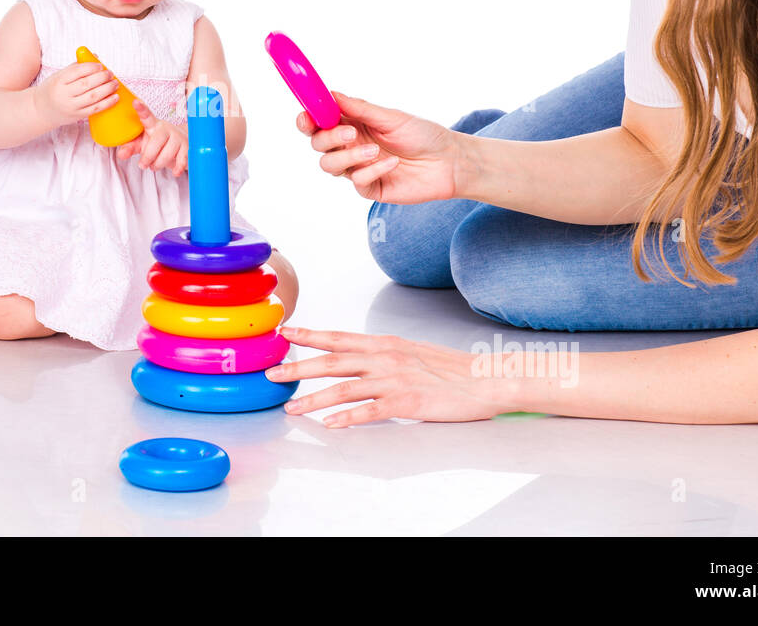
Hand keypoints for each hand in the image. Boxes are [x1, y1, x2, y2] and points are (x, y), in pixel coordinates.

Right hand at [32, 62, 119, 128]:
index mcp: (58, 81)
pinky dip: (108, 102)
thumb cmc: (52, 90)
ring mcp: (71, 107)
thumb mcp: (59, 76)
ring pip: (93, 97)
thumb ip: (76, 67)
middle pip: (86, 84)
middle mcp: (64, 95)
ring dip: (107, 89)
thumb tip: (96, 56)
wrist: (41, 110)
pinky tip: (115, 97)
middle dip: (102, 77)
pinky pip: (95, 109)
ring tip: (115, 83)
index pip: (77, 72)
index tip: (100, 65)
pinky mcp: (78, 116)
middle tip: (110, 73)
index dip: (91, 67)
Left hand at [116, 99, 188, 174]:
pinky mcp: (187, 147)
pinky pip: (181, 160)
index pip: (146, 116)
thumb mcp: (142, 143)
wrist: (182, 142)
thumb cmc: (158, 142)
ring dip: (158, 164)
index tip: (136, 102)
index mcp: (153, 124)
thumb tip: (121, 155)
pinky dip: (176, 168)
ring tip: (155, 165)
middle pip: (155, 143)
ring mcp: (178, 137)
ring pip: (166, 155)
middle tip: (143, 165)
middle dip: (147, 157)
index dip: (141, 109)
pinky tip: (174, 171)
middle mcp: (166, 128)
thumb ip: (131, 148)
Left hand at [264, 327, 516, 425]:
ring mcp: (394, 380)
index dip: (309, 335)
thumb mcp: (411, 351)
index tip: (284, 333)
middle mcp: (385, 357)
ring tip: (292, 408)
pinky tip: (331, 424)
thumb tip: (357, 357)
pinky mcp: (406, 402)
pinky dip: (346, 417)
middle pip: (331, 361)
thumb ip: (382, 354)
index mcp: (385, 343)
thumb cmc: (451, 368)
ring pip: (343, 387)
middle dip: (297, 368)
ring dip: (313, 399)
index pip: (338, 337)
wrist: (485, 379)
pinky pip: (369, 411)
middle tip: (272, 374)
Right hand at [297, 90, 461, 203]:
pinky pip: (356, 182)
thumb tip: (331, 94)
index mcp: (351, 124)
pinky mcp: (370, 187)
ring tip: (374, 150)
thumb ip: (359, 108)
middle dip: (329, 138)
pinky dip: (371, 171)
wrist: (449, 161)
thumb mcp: (391, 117)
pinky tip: (391, 164)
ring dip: (348, 157)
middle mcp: (350, 146)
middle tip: (351, 133)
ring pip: (330, 166)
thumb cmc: (422, 135)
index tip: (307, 116)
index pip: (318, 123)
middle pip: (318, 145)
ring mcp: (358, 168)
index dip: (307, 120)